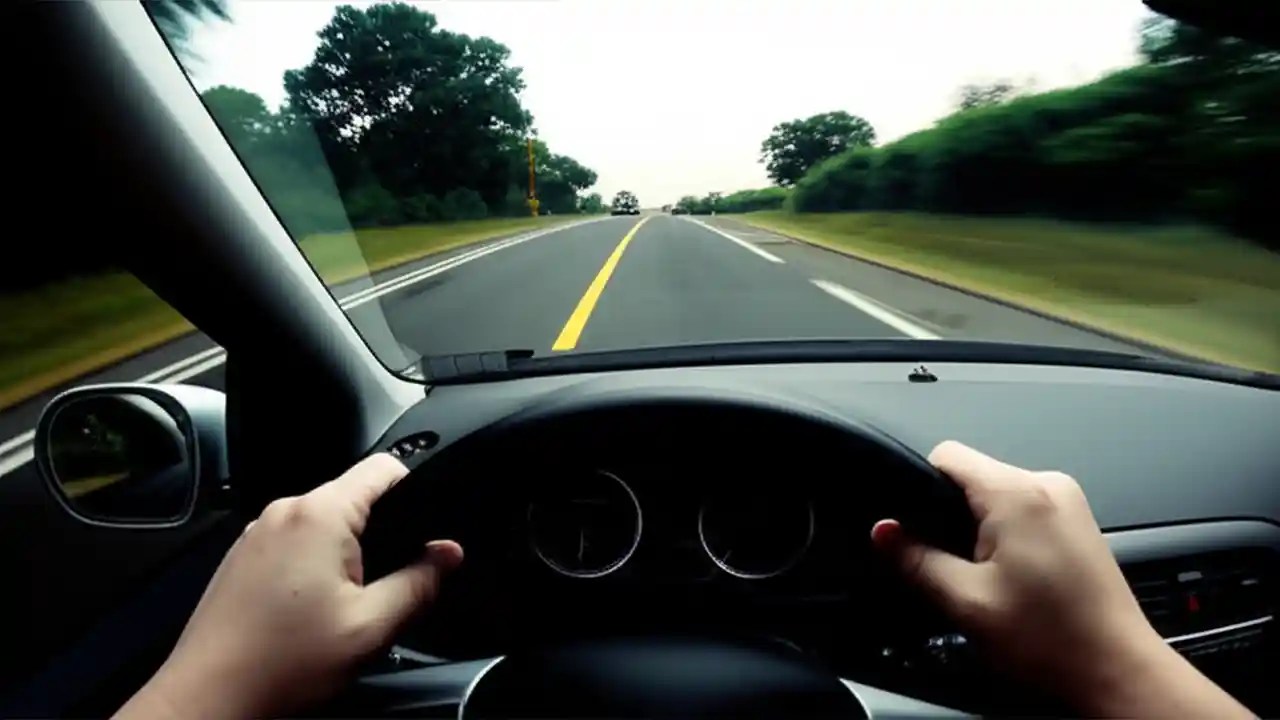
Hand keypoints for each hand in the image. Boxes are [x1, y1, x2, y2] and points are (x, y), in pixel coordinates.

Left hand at [118, 454, 462, 719]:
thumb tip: (449, 553)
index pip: (383, 467)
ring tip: (339, 611)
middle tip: (380, 592)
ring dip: (343, 558)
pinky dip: (311, 570)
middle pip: (353, 499)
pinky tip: (307, 616)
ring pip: (323, 526)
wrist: (207, 698)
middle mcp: (284, 512)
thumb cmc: (281, 665)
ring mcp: (257, 534)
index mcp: (319, 515)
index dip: (415, 490)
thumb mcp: (371, 627)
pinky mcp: (242, 558)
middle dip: (378, 537)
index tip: (425, 531)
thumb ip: (419, 584)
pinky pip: (293, 546)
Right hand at [872, 441, 1250, 718]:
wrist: (1118, 672)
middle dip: (952, 518)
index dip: (919, 488)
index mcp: (1017, 493)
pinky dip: (1007, 537)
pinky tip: (1015, 580)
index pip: (946, 455)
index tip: (917, 530)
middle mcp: (1047, 484)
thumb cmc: (1052, 641)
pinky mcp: (1078, 522)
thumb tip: (882, 531)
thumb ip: (916, 560)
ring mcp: (1068, 502)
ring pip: (997, 496)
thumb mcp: (966, 602)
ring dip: (981, 530)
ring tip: (991, 581)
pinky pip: (1024, 511)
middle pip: (972, 477)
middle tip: (958, 571)